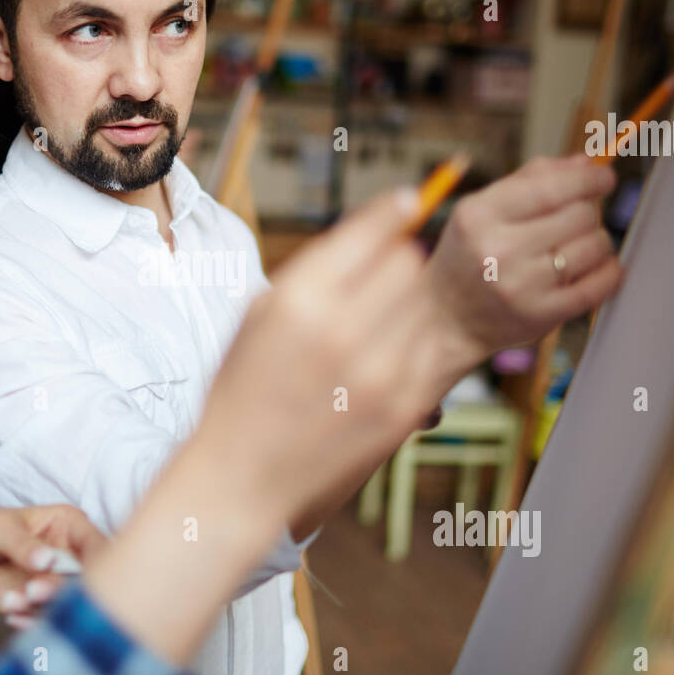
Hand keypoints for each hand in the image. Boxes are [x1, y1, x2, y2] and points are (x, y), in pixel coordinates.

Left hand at [0, 504, 105, 619]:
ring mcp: (53, 582)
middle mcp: (68, 554)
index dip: (98, 564)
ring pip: (70, 603)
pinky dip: (32, 621)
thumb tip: (47, 561)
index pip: (99, 546)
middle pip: (88, 579)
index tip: (79, 578)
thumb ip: (23, 544)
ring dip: (45, 607)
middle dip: (66, 590)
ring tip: (16, 600)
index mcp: (70, 525)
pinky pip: (47, 619)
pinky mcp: (36, 605)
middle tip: (35, 591)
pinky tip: (13, 612)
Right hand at [194, 187, 471, 535]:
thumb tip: (388, 221)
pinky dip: (409, 346)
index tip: (409, 199)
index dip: (394, 210)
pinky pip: (428, 347)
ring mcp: (379, 373)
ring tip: (369, 327)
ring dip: (402, 304)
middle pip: (408, 261)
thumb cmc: (245, 386)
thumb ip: (319, 266)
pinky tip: (376, 363)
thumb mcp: (260, 314)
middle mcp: (342, 333)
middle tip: (371, 282)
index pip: (374, 232)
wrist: (245, 475)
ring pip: (421, 302)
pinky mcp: (404, 406)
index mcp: (299, 302)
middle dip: (393, 262)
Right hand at [422, 154, 622, 357]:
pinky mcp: (540, 316)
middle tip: (575, 220)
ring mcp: (519, 286)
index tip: (603, 178)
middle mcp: (497, 250)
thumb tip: (585, 163)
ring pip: (594, 247)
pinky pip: (598, 286)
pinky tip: (597, 267)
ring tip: (577, 247)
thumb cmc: (466, 258)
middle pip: (580, 215)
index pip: (551, 188)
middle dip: (587, 212)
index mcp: (479, 215)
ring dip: (596, 242)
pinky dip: (608, 272)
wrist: (444, 320)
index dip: (588, 179)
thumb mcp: (480, 211)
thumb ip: (530, 180)